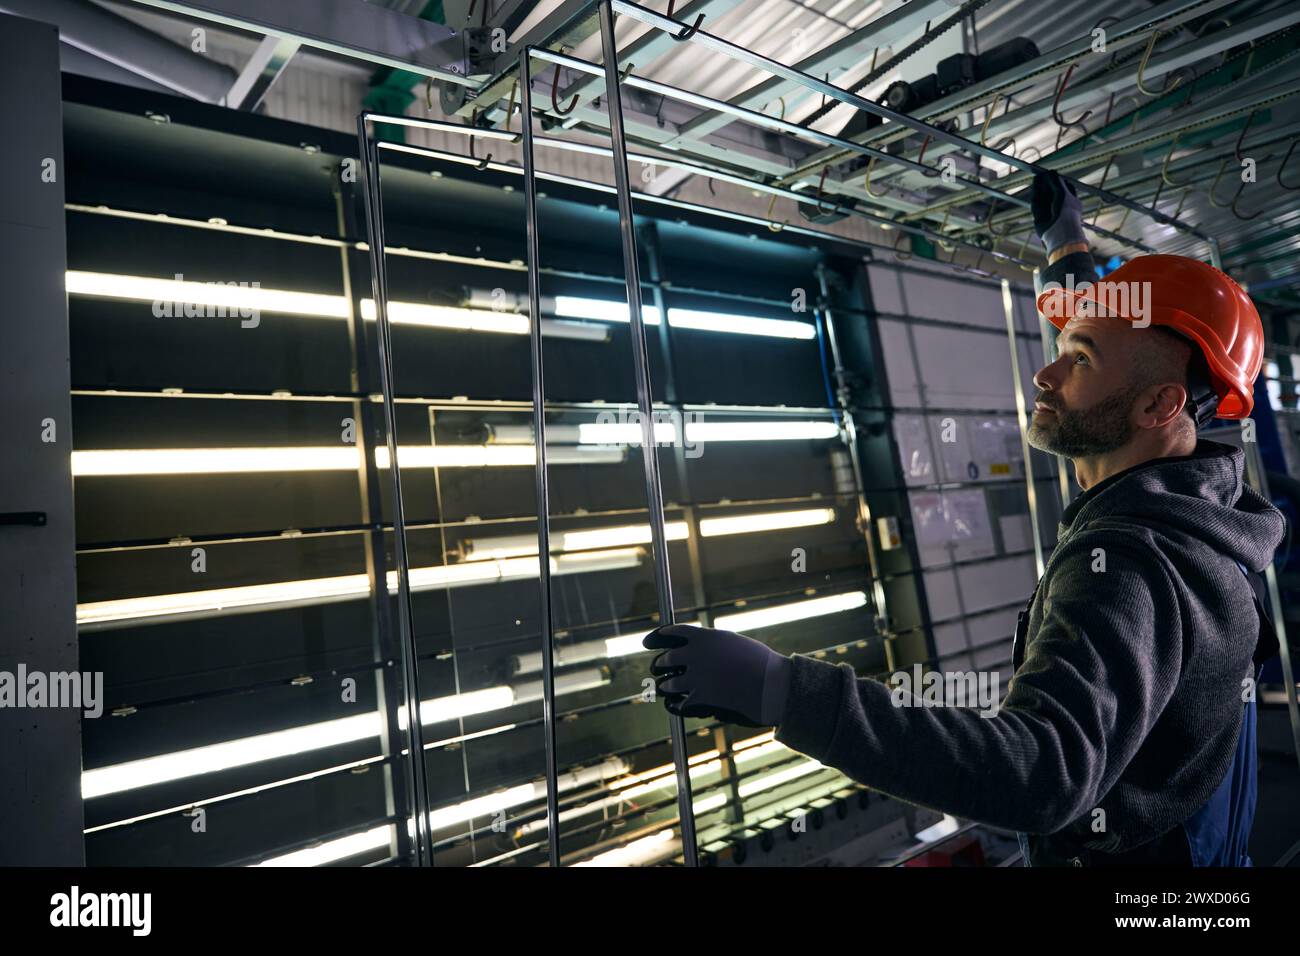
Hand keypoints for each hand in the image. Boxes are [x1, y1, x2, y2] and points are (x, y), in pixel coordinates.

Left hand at [643, 623, 791, 727]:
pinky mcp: (699, 698)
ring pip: (667, 684)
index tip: (647, 642)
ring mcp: (695, 677)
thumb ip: (712, 644)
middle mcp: (695, 654)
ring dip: (666, 687)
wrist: (773, 685)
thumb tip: (697, 647)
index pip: (670, 632)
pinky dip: (675, 705)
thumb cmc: (759, 664)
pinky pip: (678, 703)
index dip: (656, 637)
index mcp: (704, 636)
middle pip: (665, 659)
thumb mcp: (733, 644)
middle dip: (659, 665)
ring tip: (667, 688)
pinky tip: (675, 705)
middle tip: (657, 668)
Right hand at [1031, 170, 1084, 255]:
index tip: (1050, 173)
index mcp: (1071, 201)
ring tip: (1036, 178)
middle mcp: (1060, 206)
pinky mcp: (1040, 217)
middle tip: (1041, 174)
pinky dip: (1035, 196)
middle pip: (1052, 192)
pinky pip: (1037, 205)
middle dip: (1046, 183)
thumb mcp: (1062, 193)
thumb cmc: (1066, 212)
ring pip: (1044, 197)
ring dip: (1040, 188)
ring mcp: (1050, 212)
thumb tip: (1050, 172)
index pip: (1064, 187)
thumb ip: (1056, 182)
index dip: (1057, 180)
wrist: (1060, 231)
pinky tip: (1034, 189)